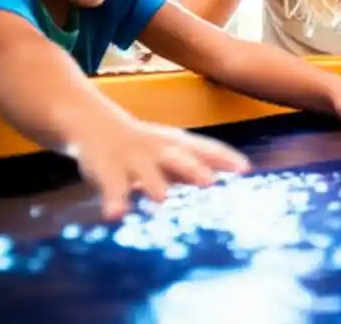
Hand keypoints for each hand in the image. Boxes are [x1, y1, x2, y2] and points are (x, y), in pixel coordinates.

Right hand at [69, 119, 249, 220]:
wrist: (94, 125)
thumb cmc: (145, 145)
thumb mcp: (174, 152)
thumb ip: (201, 164)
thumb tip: (239, 171)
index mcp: (177, 145)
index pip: (205, 149)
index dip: (225, 158)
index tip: (246, 169)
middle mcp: (158, 151)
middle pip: (178, 158)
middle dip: (193, 169)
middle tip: (209, 182)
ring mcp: (132, 160)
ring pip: (145, 172)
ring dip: (153, 184)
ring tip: (161, 198)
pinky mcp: (106, 172)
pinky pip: (110, 187)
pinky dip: (113, 201)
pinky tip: (116, 216)